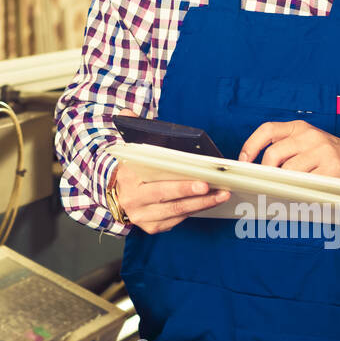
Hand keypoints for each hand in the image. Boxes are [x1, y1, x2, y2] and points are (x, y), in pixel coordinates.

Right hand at [110, 109, 229, 232]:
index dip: (177, 181)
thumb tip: (126, 113)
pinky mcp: (152, 227)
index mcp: (126, 178)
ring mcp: (142, 216)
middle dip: (190, 192)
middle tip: (211, 186)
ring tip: (221, 194)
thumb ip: (130, 128)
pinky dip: (195, 210)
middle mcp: (132, 200)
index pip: (153, 178)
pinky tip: (210, 202)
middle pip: (166, 196)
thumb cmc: (132, 170)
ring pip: (175, 211)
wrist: (118, 196)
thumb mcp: (129, 149)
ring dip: (200, 204)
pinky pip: (177, 219)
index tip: (199, 177)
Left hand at [238, 121, 339, 186]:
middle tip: (265, 183)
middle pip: (274, 154)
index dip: (251, 145)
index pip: (267, 130)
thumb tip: (257, 169)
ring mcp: (322, 151)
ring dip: (284, 184)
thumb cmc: (330, 155)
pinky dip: (300, 191)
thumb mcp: (308, 144)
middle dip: (266, 172)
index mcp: (300, 128)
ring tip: (285, 190)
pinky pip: (307, 183)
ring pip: (289, 171)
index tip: (243, 161)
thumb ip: (286, 150)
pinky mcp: (332, 167)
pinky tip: (301, 194)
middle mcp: (310, 136)